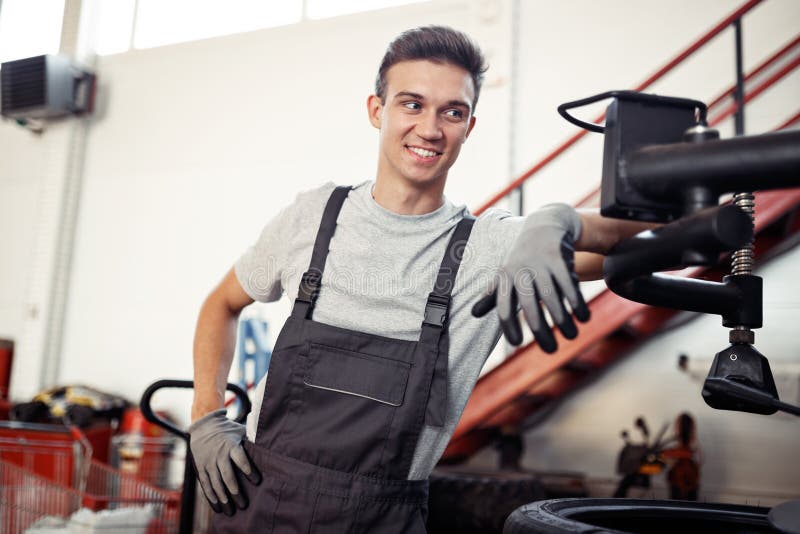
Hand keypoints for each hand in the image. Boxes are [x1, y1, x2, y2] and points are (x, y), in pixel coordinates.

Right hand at [188, 409, 260, 515]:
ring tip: (230, 510)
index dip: (249, 470)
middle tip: (244, 505)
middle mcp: (219, 455)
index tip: (257, 481)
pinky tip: (217, 505)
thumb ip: (252, 439)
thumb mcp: (241, 430)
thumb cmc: (229, 430)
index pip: (241, 459)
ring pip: (216, 483)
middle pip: (228, 476)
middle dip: (236, 492)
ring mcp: (209, 462)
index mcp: (231, 445)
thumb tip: (271, 444)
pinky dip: (211, 496)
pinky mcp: (201, 467)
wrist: (203, 426)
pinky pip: (205, 484)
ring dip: (223, 498)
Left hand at [472, 203, 589, 351]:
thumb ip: (491, 294)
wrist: (544, 225)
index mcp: (505, 278)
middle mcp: (521, 271)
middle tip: (550, 351)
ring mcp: (540, 264)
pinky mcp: (559, 259)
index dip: (509, 326)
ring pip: (551, 297)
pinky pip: (569, 285)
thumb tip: (472, 314)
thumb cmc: (521, 257)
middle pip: (529, 306)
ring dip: (562, 320)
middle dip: (540, 330)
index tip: (517, 344)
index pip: (504, 307)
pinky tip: (583, 317)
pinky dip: (576, 302)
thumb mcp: (504, 273)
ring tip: (571, 336)